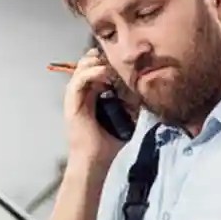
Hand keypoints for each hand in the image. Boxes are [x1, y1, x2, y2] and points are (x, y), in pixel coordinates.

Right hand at [63, 47, 127, 165]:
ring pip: (81, 69)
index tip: (123, 62)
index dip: (106, 61)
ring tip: (110, 66)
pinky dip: (91, 74)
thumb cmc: (109, 144)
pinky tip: (105, 74)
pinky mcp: (72, 104)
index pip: (95, 69)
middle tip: (115, 60)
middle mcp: (81, 94)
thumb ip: (133, 104)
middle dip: (100, 58)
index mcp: (92, 96)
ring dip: (96, 63)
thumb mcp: (127, 118)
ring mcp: (75, 99)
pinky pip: (79, 81)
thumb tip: (149, 94)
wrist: (96, 161)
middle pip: (86, 64)